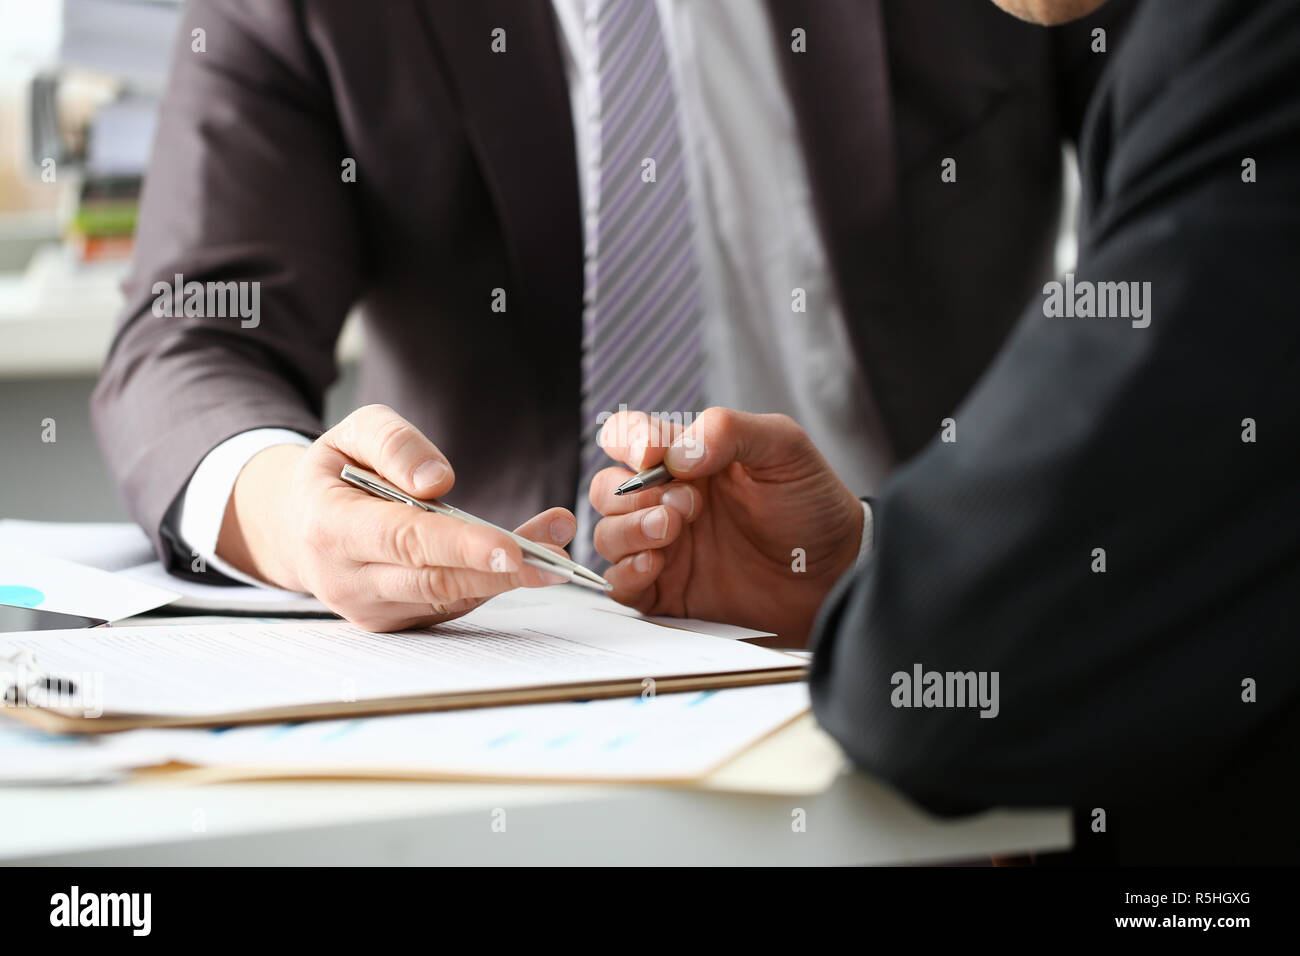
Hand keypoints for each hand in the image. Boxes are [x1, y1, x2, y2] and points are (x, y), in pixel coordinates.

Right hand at [217, 404, 575, 630]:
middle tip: (558, 560)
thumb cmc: (333, 475)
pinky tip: (536, 555)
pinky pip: (454, 604)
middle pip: (437, 581)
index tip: (509, 549)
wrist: (296, 528)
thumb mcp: (351, 434)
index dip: (460, 546)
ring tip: (558, 545)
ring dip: (511, 577)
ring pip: (452, 597)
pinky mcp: (397, 621)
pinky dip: (496, 581)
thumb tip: (437, 481)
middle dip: (501, 573)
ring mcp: (373, 609)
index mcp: (332, 528)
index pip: (405, 541)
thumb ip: (392, 444)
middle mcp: (350, 580)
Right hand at [590, 408, 863, 644]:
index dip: (627, 440)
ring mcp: (665, 548)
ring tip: (672, 530)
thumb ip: (728, 431)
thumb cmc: (812, 504)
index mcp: (687, 460)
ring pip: (607, 535)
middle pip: (608, 489)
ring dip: (629, 530)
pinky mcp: (668, 593)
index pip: (629, 437)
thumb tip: (673, 454)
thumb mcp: (782, 448)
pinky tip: (657, 565)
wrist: (837, 572)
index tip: (650, 454)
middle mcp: (667, 501)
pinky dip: (626, 573)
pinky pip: (621, 585)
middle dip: (632, 494)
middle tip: (685, 504)